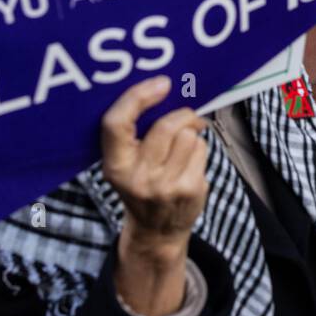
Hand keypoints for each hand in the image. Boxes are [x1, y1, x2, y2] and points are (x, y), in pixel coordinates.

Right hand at [101, 77, 209, 315]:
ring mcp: (166, 186)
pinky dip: (199, 149)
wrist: (156, 231)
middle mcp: (138, 177)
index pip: (116, 124)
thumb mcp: (124, 164)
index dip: (137, 97)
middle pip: (166, 126)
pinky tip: (190, 162)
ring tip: (184, 146)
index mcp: (115, 165)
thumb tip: (161, 88)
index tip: (160, 83)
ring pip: (188, 136)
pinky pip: (201, 150)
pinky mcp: (189, 189)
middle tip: (186, 116)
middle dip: (181, 114)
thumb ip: (134, 133)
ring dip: (191, 134)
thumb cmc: (141, 185)